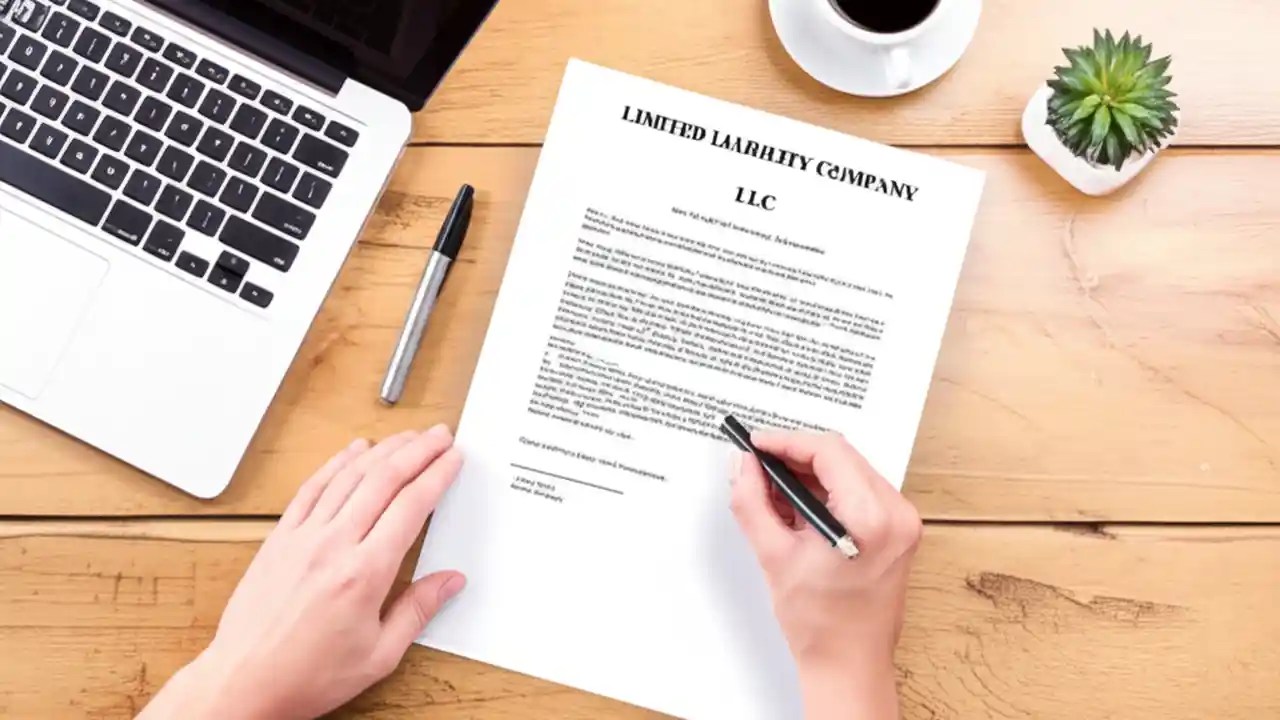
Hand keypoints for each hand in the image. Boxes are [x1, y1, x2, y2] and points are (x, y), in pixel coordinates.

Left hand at [139, 426, 465, 719]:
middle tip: (439, 435)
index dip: (437, 475)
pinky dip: (336, 464)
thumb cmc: (308, 676)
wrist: (245, 682)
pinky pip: (312, 488)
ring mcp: (303, 538)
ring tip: (407, 437)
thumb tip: (450, 581)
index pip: (412, 506)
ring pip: (349, 476)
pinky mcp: (280, 539)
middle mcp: (334, 546)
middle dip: (418, 451)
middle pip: (384, 479)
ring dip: (383, 450)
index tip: (453, 459)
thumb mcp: (379, 655)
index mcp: (365, 573)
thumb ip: (418, 610)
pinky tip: (353, 451)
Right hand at [729, 430, 921, 719]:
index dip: (786, 441)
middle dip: (795, 456)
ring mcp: (902, 522)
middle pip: (841, 458)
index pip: (829, 452)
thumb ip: (752, 502)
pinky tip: (798, 504)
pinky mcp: (899, 530)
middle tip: (758, 464)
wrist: (849, 663)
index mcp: (871, 519)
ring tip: (773, 489)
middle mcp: (896, 515)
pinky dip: (827, 490)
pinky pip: (860, 490)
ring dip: (810, 473)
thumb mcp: (774, 556)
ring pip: (850, 471)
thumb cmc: (822, 626)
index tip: (757, 444)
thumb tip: (743, 466)